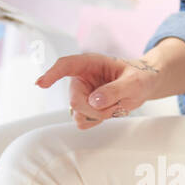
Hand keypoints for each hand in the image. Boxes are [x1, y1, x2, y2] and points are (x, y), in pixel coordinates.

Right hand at [35, 52, 156, 129]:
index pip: (65, 66)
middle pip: (74, 100)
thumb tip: (94, 101)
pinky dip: (97, 121)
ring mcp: (83, 94)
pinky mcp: (86, 108)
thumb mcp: (133, 82)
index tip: (40, 84)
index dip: (51, 74)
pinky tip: (109, 111)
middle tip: (115, 106)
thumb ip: (115, 90)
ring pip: (78, 114)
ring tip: (115, 106)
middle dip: (95, 110)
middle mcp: (82, 78)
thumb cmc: (139, 76)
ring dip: (98, 116)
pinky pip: (83, 121)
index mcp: (89, 63)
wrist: (144, 85)